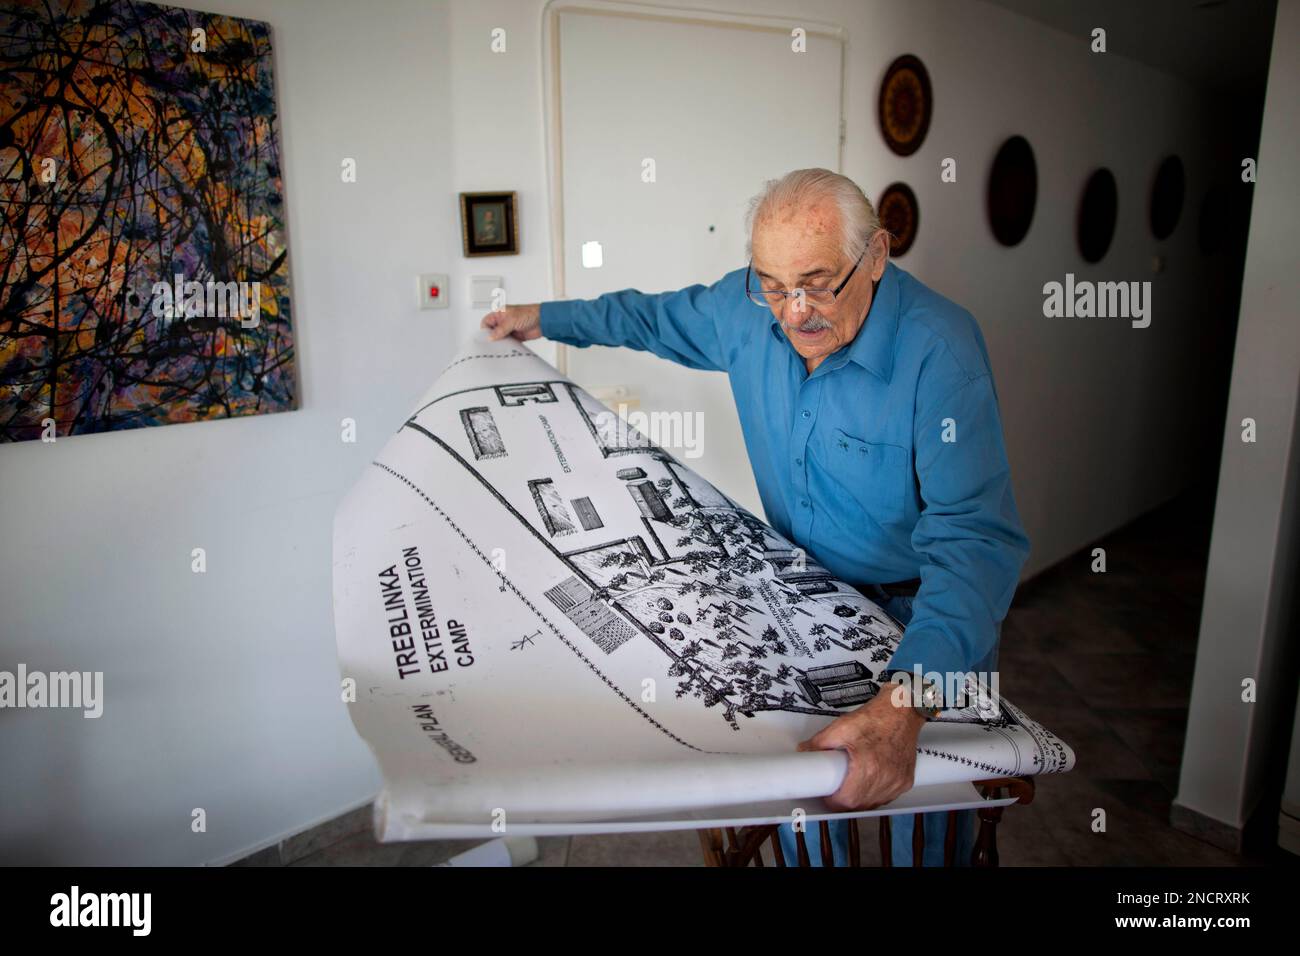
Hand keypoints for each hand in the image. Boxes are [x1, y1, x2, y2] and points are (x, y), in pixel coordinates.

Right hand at [481, 303, 541, 341]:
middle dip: (492, 337)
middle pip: (492, 331)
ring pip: (500, 337)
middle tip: (493, 344)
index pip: (486, 322)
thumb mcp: (512, 320)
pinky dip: (508, 345)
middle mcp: (503, 321)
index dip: (485, 330)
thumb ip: (500, 329)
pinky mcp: (516, 336)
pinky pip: (508, 342)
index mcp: (500, 313)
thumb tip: (491, 336)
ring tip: (501, 346)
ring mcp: (509, 329)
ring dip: (501, 342)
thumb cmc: (529, 313)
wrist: (543, 320)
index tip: (486, 338)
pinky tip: (508, 348)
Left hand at [796, 684, 926, 810]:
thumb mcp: (842, 727)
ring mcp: (897, 782)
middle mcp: (885, 778)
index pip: (846, 801)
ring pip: (873, 804)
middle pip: (858, 805)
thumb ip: (820, 742)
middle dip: (844, 800)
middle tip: (836, 787)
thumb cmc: (877, 717)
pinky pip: (886, 798)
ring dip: (860, 799)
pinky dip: (875, 795)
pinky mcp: (905, 781)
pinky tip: (868, 782)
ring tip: (852, 783)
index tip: (827, 794)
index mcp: (868, 767)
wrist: (903, 711)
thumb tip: (805, 751)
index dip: (832, 801)